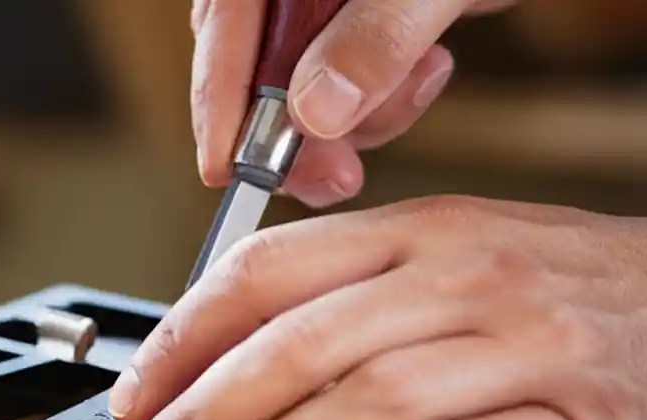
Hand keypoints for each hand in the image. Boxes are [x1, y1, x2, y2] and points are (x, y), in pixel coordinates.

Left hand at [108, 195, 646, 419]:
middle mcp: (465, 278)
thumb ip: (361, 289)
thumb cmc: (580, 292)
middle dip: (206, 405)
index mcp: (423, 231)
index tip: (139, 388)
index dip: (188, 334)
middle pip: (304, 339)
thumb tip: (239, 342)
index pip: (270, 271)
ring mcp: (527, 348)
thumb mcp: (464, 256)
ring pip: (370, 398)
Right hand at [191, 0, 517, 207]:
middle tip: (341, 177)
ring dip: (360, 113)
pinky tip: (427, 64)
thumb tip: (313, 116)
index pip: (221, 31)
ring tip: (422, 74)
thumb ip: (373, 38)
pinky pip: (346, 83)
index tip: (229, 173)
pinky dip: (385, 96)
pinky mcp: (356, 24)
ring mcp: (319, 5)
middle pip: (252, 70)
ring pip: (301, 88)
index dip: (219, 106)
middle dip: (302, 130)